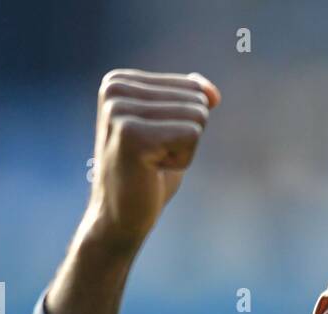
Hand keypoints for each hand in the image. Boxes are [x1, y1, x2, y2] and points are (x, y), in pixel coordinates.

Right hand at [84, 68, 220, 250]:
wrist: (119, 218)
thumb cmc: (147, 176)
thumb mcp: (171, 132)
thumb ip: (188, 104)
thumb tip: (213, 93)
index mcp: (119, 81)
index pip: (191, 87)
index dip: (184, 124)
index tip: (153, 145)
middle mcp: (115, 89)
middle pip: (196, 101)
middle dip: (187, 138)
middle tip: (153, 158)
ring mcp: (120, 109)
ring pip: (197, 117)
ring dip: (184, 150)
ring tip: (152, 164)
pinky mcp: (131, 133)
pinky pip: (192, 135)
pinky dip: (182, 160)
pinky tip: (152, 170)